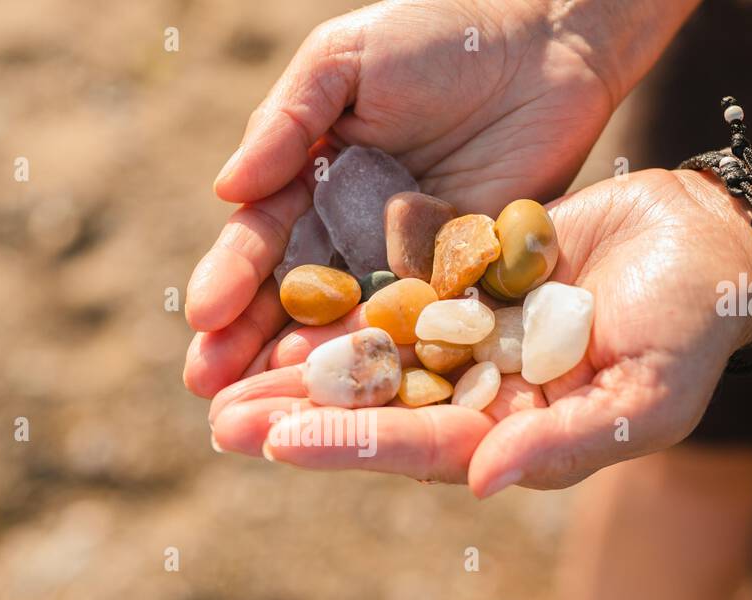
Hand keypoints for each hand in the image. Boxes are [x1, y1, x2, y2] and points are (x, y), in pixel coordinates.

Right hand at [183, 0, 660, 397]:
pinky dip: (392, 360)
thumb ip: (286, 123)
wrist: (547, 40)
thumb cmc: (435, 33)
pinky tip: (362, 395)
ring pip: (349, 325)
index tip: (204, 316)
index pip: (261, 241)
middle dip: (248, 345)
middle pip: (292, 300)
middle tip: (209, 390)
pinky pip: (422, 325)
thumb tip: (225, 191)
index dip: (230, 279)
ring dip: (309, 368)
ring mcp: (403, 263)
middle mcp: (347, 232)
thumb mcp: (344, 63)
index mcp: (308, 182)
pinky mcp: (461, 280)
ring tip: (269, 409)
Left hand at [208, 169, 751, 495]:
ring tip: (223, 381)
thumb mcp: (644, 395)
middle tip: (221, 423)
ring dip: (301, 372)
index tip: (278, 441)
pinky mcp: (460, 291)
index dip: (352, 444)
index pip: (422, 447)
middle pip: (377, 412)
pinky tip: (278, 310)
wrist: (708, 238)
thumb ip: (565, 441)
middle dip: (301, 419)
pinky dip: (335, 309)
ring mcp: (465, 345)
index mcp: (515, 439)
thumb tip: (481, 481)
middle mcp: (479, 400)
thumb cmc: (693, 327)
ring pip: (369, 362)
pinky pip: (386, 301)